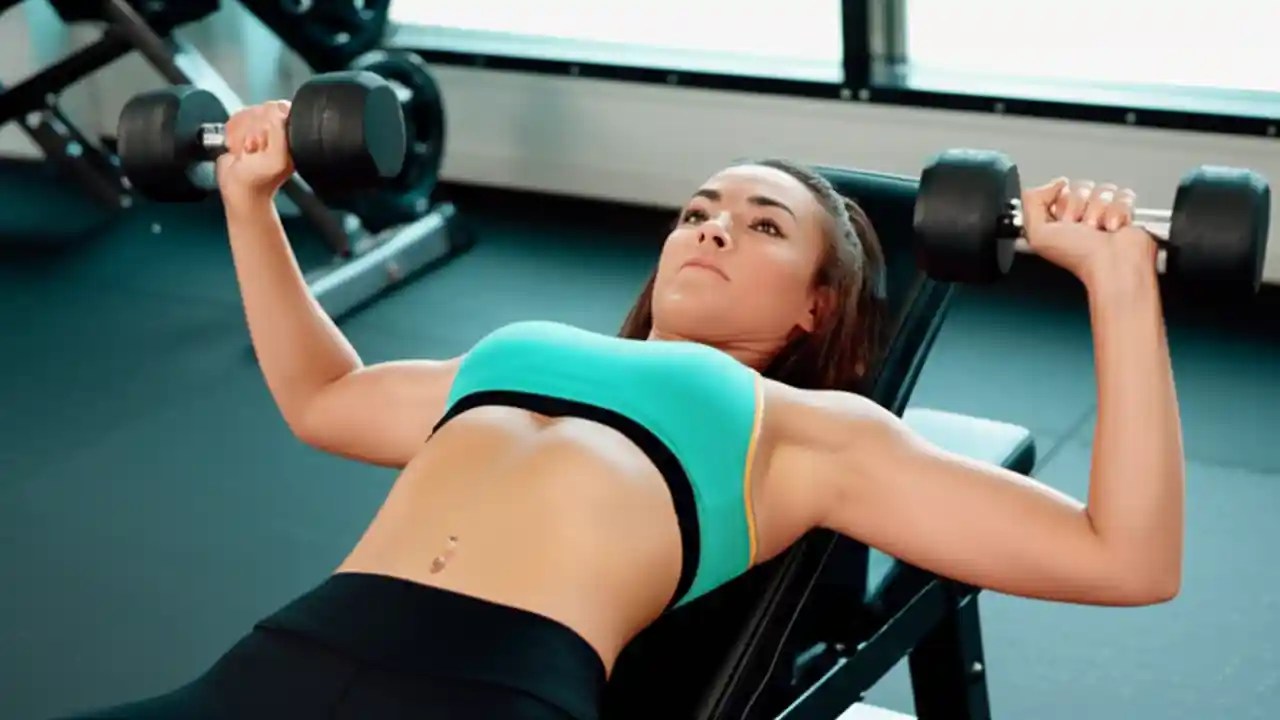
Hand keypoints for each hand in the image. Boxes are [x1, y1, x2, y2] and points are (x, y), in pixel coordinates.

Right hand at [215, 100, 294, 205]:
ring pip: (249, 112)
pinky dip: (232, 133)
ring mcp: (263, 128)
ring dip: (240, 133)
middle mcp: (280, 129)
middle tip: (252, 150)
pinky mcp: (246, 129)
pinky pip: (238, 117)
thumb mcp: (276, 159)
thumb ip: (280, 134)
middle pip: (263, 109)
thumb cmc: (259, 180)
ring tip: (244, 151)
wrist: (238, 191)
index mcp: (293, 135)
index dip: (266, 124)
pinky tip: (237, 148)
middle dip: (251, 131)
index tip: (261, 143)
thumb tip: (276, 113)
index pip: (280, 110)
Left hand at [1022, 178, 1158, 284]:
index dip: (1061, 204)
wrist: (1113, 265)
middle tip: (1082, 229)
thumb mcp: (1038, 234)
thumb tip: (1053, 184)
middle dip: (1080, 209)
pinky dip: (1118, 212)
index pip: (1058, 190)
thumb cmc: (1078, 256)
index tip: (1063, 222)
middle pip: (1080, 188)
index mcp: (1056, 219)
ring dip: (1099, 212)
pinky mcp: (1124, 211)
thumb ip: (1031, 203)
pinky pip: (1122, 195)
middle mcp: (1078, 215)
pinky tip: (1114, 228)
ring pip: (1101, 190)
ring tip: (1098, 231)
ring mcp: (1102, 212)